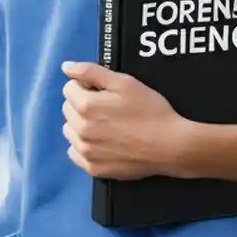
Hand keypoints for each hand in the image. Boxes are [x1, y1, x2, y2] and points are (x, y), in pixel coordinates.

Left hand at [60, 61, 194, 180]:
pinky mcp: (93, 168)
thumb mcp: (124, 83)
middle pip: (68, 109)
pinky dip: (84, 146)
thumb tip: (66, 67)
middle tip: (107, 108)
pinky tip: (103, 142)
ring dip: (81, 124)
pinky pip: (75, 152)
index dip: (86, 86)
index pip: (69, 88)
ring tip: (106, 125)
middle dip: (82, 104)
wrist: (171, 146)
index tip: (103, 92)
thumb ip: (91, 71)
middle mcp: (81, 130)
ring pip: (70, 130)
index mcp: (86, 106)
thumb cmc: (150, 111)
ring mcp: (86, 152)